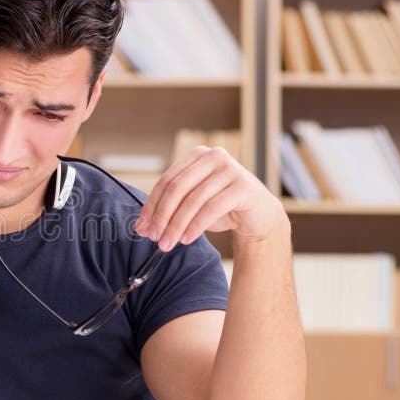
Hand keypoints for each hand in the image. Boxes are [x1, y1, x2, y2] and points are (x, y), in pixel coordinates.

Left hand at [135, 146, 286, 250]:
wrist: (258, 215)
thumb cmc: (221, 208)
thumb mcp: (191, 205)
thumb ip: (169, 210)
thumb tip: (141, 227)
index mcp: (196, 156)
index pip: (166, 180)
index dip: (151, 205)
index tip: (141, 226)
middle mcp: (213, 156)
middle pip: (177, 188)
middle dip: (162, 216)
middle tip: (153, 237)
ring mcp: (230, 168)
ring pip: (193, 200)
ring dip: (177, 225)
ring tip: (168, 243)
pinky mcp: (243, 186)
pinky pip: (212, 208)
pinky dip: (196, 226)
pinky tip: (186, 239)